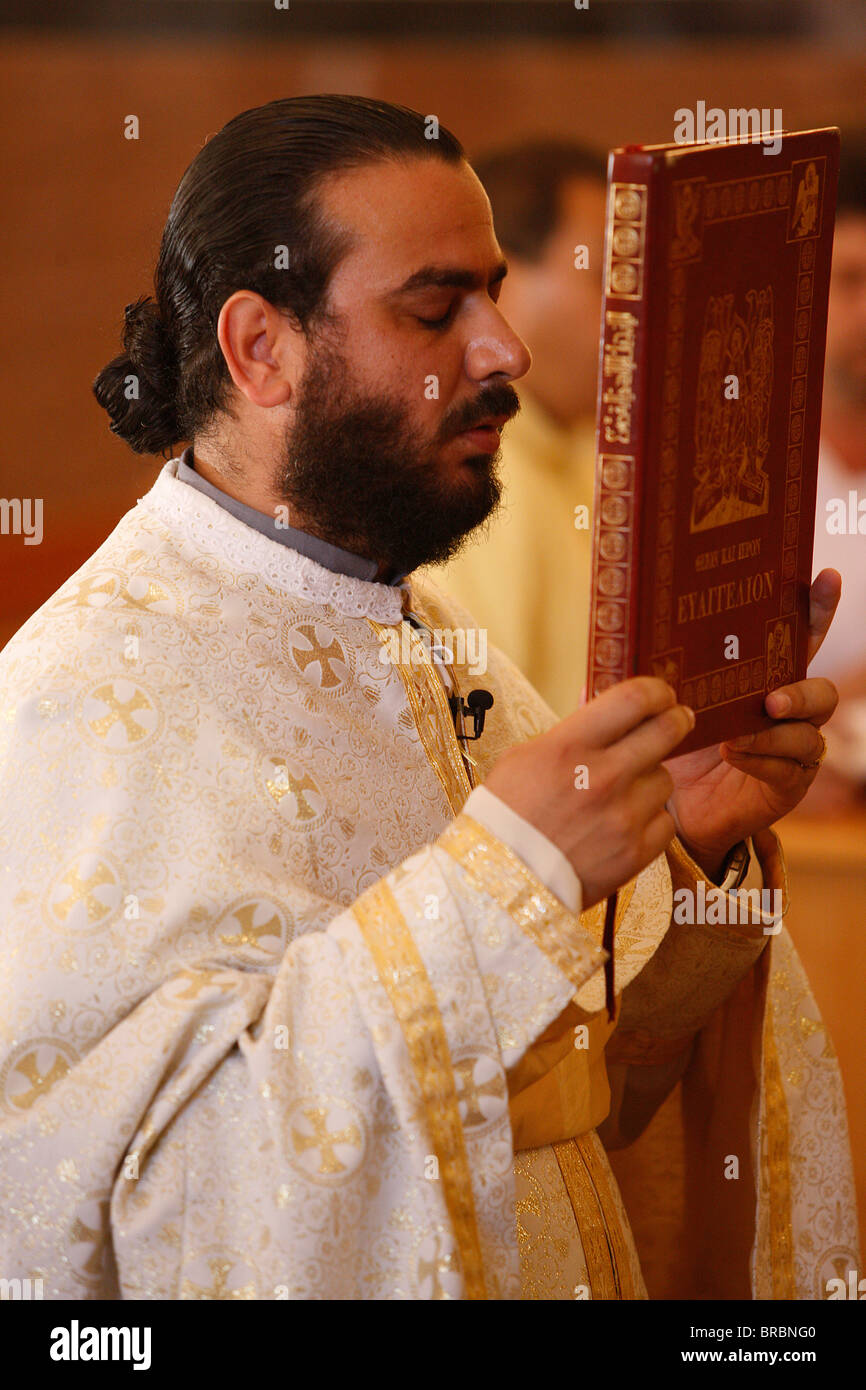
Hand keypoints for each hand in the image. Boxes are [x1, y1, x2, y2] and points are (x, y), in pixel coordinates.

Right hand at [484, 677, 693, 907]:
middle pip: (667, 730)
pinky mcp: (636, 851)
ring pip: (665, 779)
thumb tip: (602, 714)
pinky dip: (650, 820)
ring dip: (651, 779)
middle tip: (678, 719)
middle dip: (677, 719)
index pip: (633, 699)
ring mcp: (624, 815)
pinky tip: (626, 823)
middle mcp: (604, 776)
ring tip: (625, 792)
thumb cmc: (506, 815)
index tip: (660, 693)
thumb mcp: (524, 758)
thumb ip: (569, 734)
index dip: (655, 690)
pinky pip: (665, 822)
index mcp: (570, 746)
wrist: (504, 878)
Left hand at [664, 569, 841, 876]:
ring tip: (745, 728)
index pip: (797, 639)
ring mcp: (792, 749)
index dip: (815, 609)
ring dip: (779, 728)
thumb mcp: (656, 705)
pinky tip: (735, 754)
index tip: (824, 577)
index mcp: (761, 678)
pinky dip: (763, 757)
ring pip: (811, 731)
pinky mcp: (787, 784)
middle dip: (804, 687)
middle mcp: (787, 711)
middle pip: (821, 689)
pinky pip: (789, 767)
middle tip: (773, 694)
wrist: (669, 807)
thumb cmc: (670, 745)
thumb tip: (605, 648)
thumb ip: (640, 677)